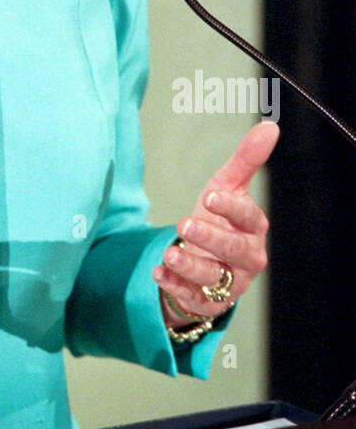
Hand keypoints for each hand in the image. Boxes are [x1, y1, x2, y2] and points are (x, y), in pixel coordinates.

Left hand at [154, 119, 278, 325]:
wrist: (205, 259)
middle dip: (210, 237)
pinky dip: (175, 286)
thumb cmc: (219, 219)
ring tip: (169, 253)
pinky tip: (159, 273)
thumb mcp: (227, 186)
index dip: (232, 207)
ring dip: (190, 265)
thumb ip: (246, 159)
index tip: (210, 197)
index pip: (249, 217)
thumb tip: (270, 127)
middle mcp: (246, 257)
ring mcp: (229, 282)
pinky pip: (194, 297)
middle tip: (184, 224)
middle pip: (233, 249)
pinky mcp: (210, 301)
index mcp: (253, 228)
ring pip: (214, 277)